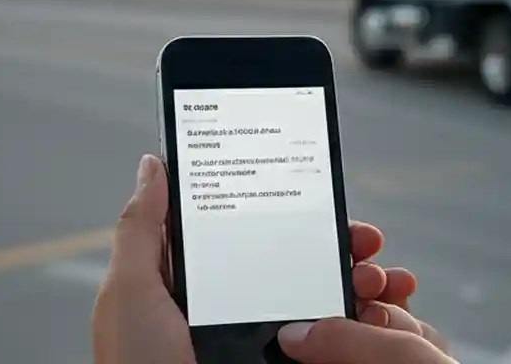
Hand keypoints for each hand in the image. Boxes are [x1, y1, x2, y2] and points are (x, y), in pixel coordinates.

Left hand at [92, 154, 441, 362]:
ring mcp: (262, 340)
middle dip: (339, 246)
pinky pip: (329, 343)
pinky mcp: (285, 363)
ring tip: (379, 280)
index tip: (326, 197)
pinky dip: (359, 327)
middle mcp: (233, 307)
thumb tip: (154, 166)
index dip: (290, 212)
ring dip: (358, 282)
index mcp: (196, 283)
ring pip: (322, 301)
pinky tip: (377, 313)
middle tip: (365, 241)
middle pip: (297, 262)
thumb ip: (142, 229)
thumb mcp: (130, 292)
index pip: (251, 232)